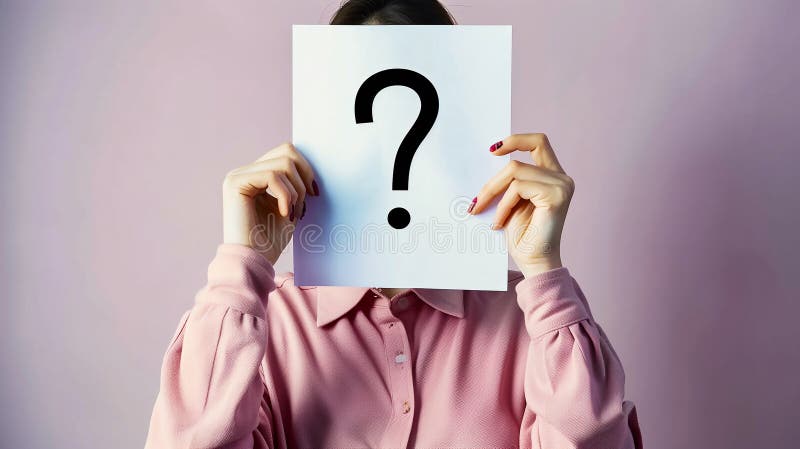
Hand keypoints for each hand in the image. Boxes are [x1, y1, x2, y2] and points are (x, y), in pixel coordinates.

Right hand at [222, 143, 317, 263]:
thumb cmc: (270, 241)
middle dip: (304, 176)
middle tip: (306, 202)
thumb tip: (311, 169)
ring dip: (296, 191)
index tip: (315, 193)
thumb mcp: (289, 207)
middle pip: (286, 151)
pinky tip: (284, 213)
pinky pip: (273, 176)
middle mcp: (244, 172)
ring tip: (292, 212)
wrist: (253, 263)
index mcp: (255, 176)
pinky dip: (285, 195)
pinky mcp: (235, 183)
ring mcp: (237, 176)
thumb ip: (295, 186)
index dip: (306, 169)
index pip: (286, 153)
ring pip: (283, 164)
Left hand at [469, 133, 573, 277]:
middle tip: (476, 201)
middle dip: (492, 180)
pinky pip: (517, 188)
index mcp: (552, 175)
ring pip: (514, 172)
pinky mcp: (556, 196)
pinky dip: (503, 205)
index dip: (515, 140)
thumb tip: (485, 161)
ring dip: (494, 194)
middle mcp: (562, 177)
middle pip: (519, 159)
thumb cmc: (522, 236)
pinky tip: (499, 223)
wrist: (534, 262)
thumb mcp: (510, 201)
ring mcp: (562, 185)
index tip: (492, 150)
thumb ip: (507, 181)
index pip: (538, 142)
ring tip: (486, 214)